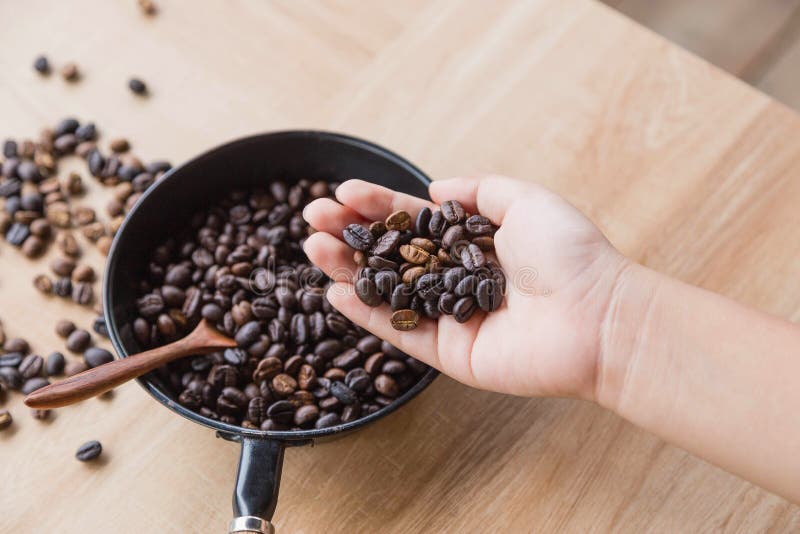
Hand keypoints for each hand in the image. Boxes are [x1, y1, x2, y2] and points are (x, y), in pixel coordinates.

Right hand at [302, 176, 628, 400]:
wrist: (597, 316)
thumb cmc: (570, 254)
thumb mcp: (525, 200)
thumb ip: (479, 189)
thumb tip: (436, 184)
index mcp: (474, 242)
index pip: (414, 221)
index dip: (377, 205)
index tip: (344, 191)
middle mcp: (458, 277)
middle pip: (391, 254)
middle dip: (351, 234)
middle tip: (312, 216)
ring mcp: (451, 315)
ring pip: (387, 291)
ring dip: (347, 270)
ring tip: (312, 247)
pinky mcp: (450, 352)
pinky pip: (400, 332)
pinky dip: (366, 315)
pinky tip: (334, 293)